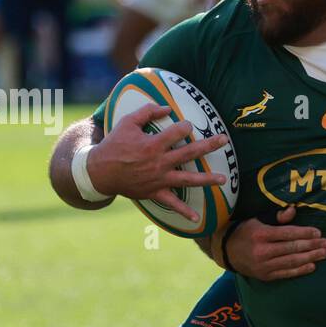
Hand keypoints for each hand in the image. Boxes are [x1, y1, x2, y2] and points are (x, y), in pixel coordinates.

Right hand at [86, 103, 229, 222]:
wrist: (100, 171)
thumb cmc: (114, 145)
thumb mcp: (127, 122)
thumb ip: (147, 112)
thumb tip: (167, 107)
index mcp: (154, 144)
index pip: (178, 132)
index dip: (185, 126)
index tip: (187, 125)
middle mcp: (160, 162)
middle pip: (190, 153)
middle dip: (209, 145)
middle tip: (225, 140)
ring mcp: (159, 179)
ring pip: (188, 179)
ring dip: (207, 179)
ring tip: (223, 179)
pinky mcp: (155, 192)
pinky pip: (172, 204)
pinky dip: (184, 212)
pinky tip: (197, 219)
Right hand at [223, 206, 325, 280]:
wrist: (227, 252)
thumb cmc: (246, 231)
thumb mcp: (258, 220)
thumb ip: (277, 217)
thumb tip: (293, 210)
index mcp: (261, 234)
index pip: (288, 234)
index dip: (305, 233)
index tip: (318, 232)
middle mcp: (262, 251)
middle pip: (292, 248)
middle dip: (312, 246)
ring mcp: (264, 265)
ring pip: (292, 261)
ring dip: (310, 258)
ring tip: (323, 254)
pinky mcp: (265, 276)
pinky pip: (286, 273)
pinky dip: (300, 270)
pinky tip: (312, 266)